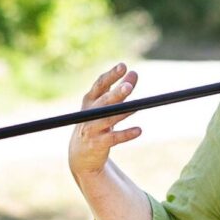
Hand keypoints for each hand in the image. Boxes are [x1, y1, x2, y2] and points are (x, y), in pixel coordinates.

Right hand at [67, 63, 140, 179]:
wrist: (81, 153)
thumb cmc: (96, 123)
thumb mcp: (105, 106)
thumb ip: (119, 90)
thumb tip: (134, 73)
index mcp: (90, 100)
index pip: (100, 84)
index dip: (111, 75)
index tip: (123, 66)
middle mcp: (89, 113)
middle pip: (103, 101)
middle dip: (116, 94)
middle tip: (129, 86)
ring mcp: (92, 128)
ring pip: (108, 119)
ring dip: (122, 113)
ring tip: (136, 107)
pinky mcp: (98, 144)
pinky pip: (114, 138)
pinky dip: (126, 134)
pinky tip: (139, 130)